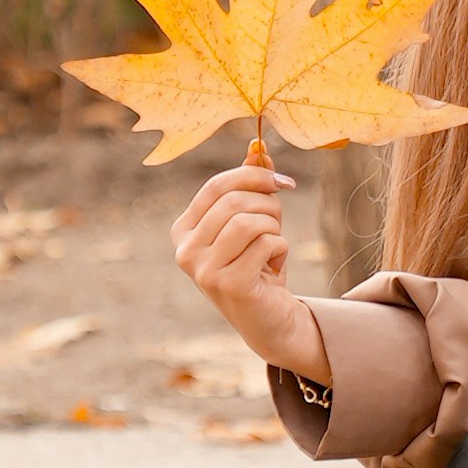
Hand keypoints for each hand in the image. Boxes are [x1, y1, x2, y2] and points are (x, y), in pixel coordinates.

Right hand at [171, 157, 325, 379]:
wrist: (270, 320)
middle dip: (268, 206)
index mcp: (183, 230)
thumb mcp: (253, 221)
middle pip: (235, 200)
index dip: (253, 175)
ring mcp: (203, 270)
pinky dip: (280, 250)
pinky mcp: (228, 284)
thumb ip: (251, 184)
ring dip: (274, 229)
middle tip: (277, 226)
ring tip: (272, 247)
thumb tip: (257, 147)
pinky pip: (266, 243)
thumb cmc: (259, 266)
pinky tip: (272, 268)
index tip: (284, 182)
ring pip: (250, 220)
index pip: (216, 185)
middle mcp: (185, 250)